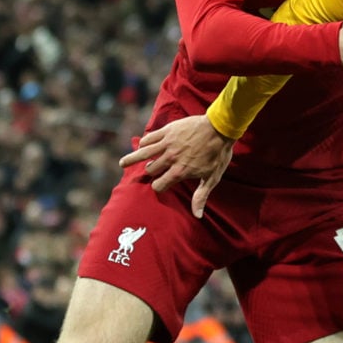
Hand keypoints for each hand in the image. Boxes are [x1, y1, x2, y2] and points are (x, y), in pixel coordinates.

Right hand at [119, 115, 235, 208]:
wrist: (220, 127)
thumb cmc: (218, 153)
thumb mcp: (212, 177)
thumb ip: (201, 196)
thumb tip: (197, 215)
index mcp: (180, 171)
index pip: (159, 185)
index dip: (158, 187)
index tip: (159, 186)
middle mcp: (170, 158)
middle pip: (151, 169)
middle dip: (150, 172)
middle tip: (150, 171)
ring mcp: (167, 144)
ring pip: (143, 153)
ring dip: (132, 159)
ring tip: (122, 163)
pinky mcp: (167, 131)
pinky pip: (150, 138)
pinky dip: (144, 143)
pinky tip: (142, 145)